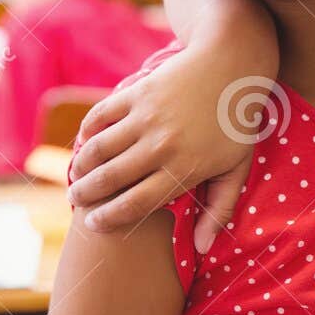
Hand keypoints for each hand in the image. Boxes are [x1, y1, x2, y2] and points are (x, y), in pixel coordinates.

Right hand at [67, 49, 256, 249]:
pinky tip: (85, 143)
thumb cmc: (236, 123)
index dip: (109, 219)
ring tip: (76, 177)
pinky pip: (101, 117)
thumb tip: (201, 249)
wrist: (233, 64)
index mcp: (185, 169)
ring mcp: (147, 117)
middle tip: (77, 203)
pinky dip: (87, 132)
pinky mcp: (138, 93)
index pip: (136, 205)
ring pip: (99, 150)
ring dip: (80, 167)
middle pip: (110, 180)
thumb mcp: (237, 169)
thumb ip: (220, 210)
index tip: (94, 225)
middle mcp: (161, 146)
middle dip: (86, 196)